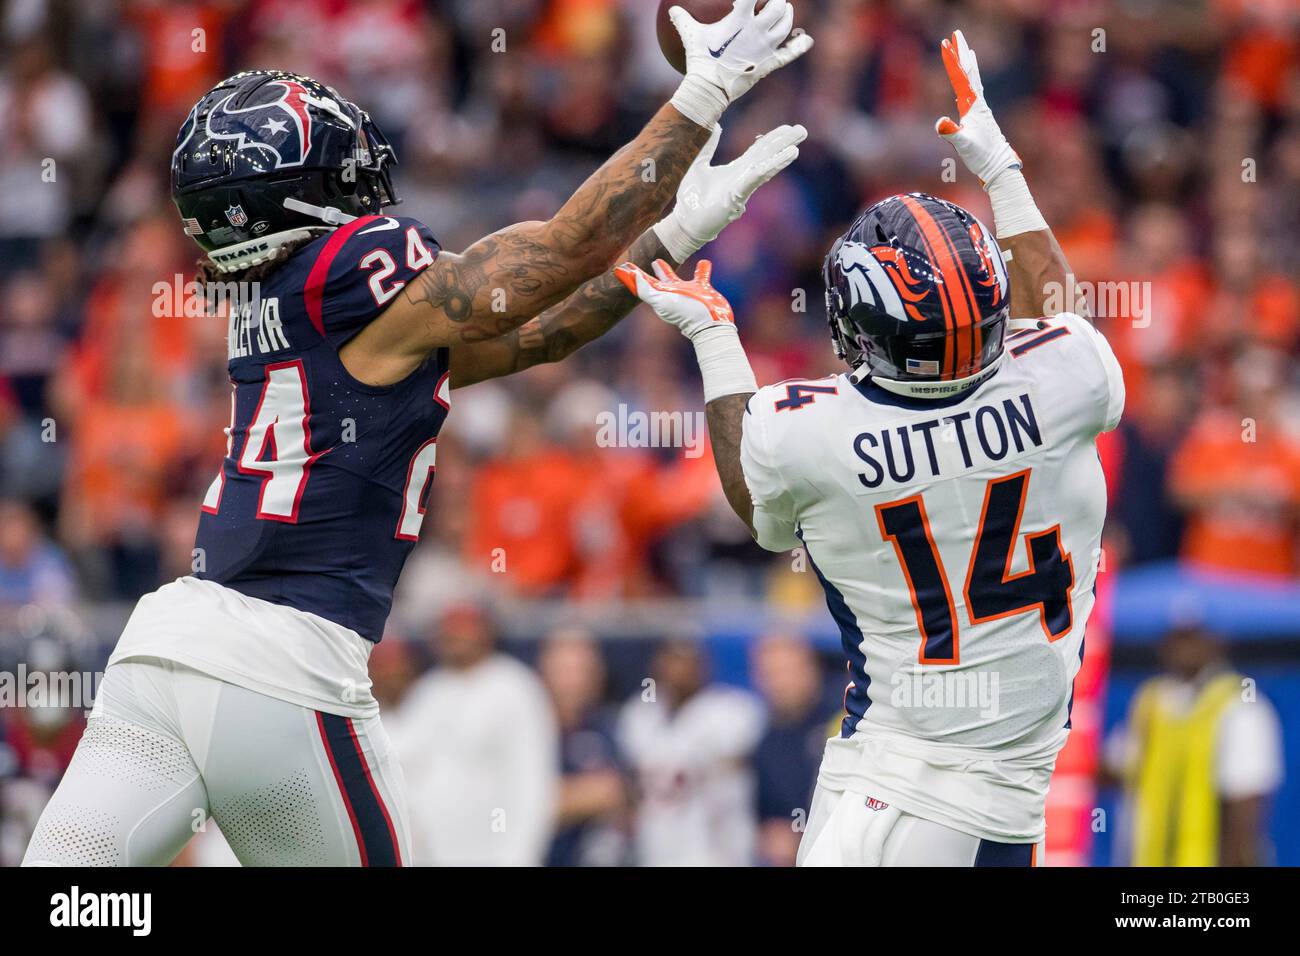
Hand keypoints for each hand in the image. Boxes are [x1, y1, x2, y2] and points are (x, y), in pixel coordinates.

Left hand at [614, 259, 734, 339]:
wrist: (709, 322)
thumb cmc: (684, 312)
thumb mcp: (661, 301)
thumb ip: (646, 290)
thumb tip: (635, 276)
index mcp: (660, 296)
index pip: (642, 284)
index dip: (632, 276)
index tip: (622, 267)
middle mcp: (671, 294)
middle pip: (655, 281)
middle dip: (645, 274)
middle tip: (634, 264)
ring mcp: (686, 292)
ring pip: (673, 278)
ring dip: (665, 270)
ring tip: (658, 260)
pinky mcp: (702, 290)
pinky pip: (700, 276)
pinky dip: (702, 269)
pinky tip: (704, 262)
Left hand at [654, 122, 806, 260]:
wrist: (685, 222)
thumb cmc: (693, 199)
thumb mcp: (698, 164)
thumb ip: (708, 146)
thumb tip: (716, 125)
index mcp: (736, 170)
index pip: (758, 150)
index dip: (772, 138)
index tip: (787, 127)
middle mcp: (743, 178)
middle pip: (767, 156)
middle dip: (784, 143)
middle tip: (802, 131)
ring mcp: (742, 188)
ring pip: (765, 168)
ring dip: (781, 157)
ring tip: (796, 146)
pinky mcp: (737, 196)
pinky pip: (755, 179)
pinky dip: (768, 169)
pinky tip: (778, 163)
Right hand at [672, 0, 813, 112]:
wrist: (710, 88)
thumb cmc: (700, 60)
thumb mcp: (689, 36)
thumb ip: (682, 19)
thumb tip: (671, 10)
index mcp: (741, 18)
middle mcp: (758, 29)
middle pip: (778, 6)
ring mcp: (767, 47)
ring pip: (787, 25)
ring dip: (788, 16)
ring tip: (785, 12)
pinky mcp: (770, 63)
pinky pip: (791, 52)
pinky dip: (800, 44)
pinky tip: (807, 40)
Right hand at [935, 30, 1019, 186]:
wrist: (998, 167)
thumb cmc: (981, 156)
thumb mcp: (963, 144)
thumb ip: (951, 132)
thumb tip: (939, 123)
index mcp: (973, 105)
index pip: (960, 77)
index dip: (952, 60)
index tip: (945, 43)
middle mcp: (978, 104)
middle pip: (969, 72)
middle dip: (961, 53)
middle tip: (956, 35)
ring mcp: (980, 111)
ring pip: (973, 81)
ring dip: (968, 66)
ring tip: (968, 52)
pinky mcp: (979, 119)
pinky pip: (973, 94)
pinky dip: (969, 85)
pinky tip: (965, 89)